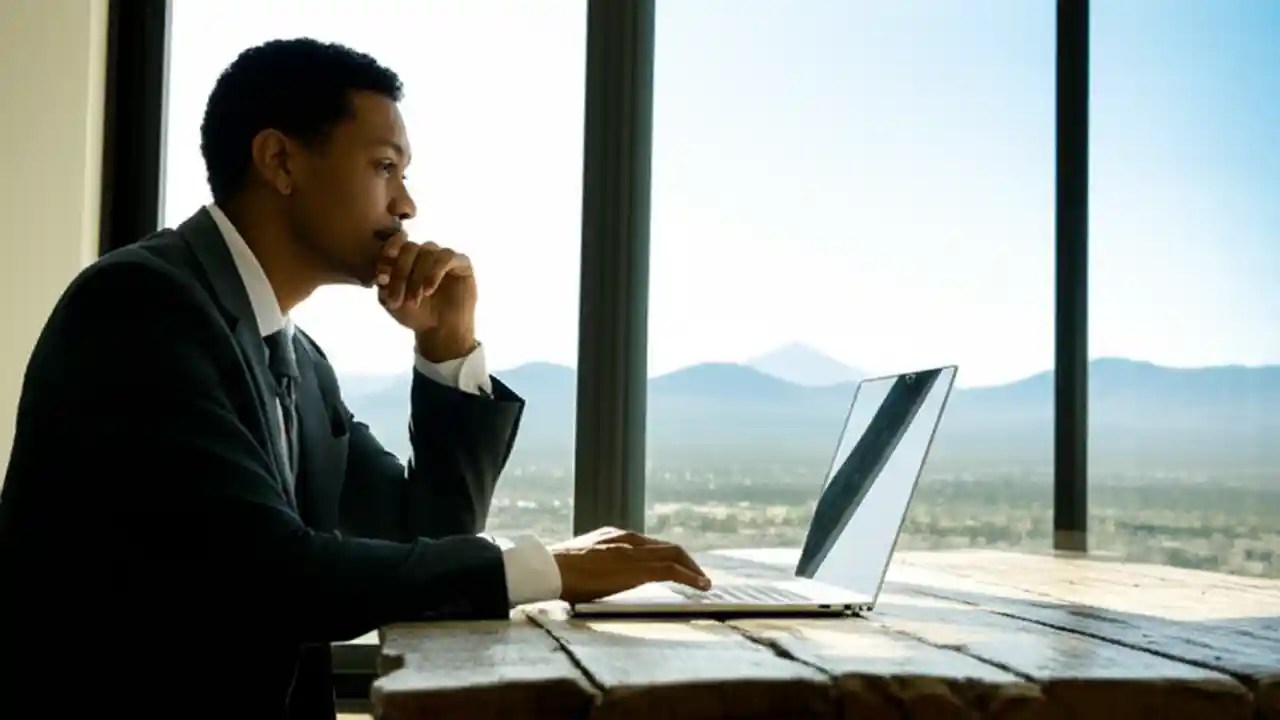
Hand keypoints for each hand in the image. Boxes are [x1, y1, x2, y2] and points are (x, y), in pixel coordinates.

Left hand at [375, 233, 477, 343]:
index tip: (384, 266)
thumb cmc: (416, 315)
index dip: (390, 248)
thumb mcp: (392, 302)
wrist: (441, 331)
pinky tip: (428, 290)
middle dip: (402, 271)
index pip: (398, 241)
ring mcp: (444, 257)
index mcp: (407, 257)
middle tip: (399, 296)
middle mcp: (426, 253)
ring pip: (428, 252)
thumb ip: (384, 286)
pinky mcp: (462, 263)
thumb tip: (381, 274)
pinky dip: (434, 273)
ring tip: (415, 298)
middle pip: (410, 247)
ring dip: (418, 276)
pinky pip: (447, 258)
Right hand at [551, 527, 711, 602]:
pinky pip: (670, 569)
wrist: (549, 569)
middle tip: (699, 576)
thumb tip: (607, 574)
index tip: (680, 567)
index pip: (652, 544)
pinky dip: (690, 576)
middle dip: (687, 561)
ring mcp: (633, 552)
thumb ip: (602, 561)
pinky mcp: (635, 567)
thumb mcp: (586, 559)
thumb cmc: (560, 570)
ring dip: (693, 568)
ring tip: (704, 582)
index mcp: (616, 536)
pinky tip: (701, 585)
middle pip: (668, 547)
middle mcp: (628, 539)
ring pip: (674, 554)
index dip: (670, 556)